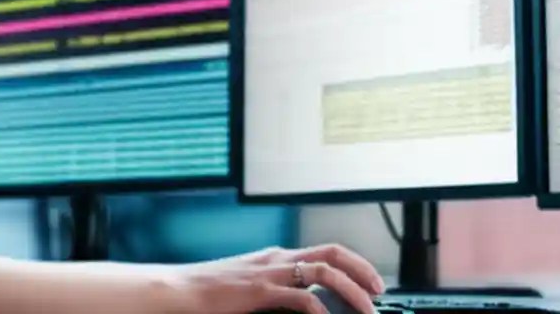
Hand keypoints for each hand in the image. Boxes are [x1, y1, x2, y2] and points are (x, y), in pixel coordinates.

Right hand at [172, 244, 383, 313]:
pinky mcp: (260, 290)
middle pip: (333, 253)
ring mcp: (270, 272)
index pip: (326, 251)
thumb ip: (276, 291)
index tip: (372, 282)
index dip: (354, 263)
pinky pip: (302, 298)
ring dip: (352, 291)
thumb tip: (304, 305)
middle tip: (380, 292)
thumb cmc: (208, 292)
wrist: (179, 290)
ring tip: (366, 310)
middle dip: (363, 270)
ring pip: (325, 272)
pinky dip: (321, 310)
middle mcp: (278, 257)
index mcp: (277, 256)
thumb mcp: (249, 287)